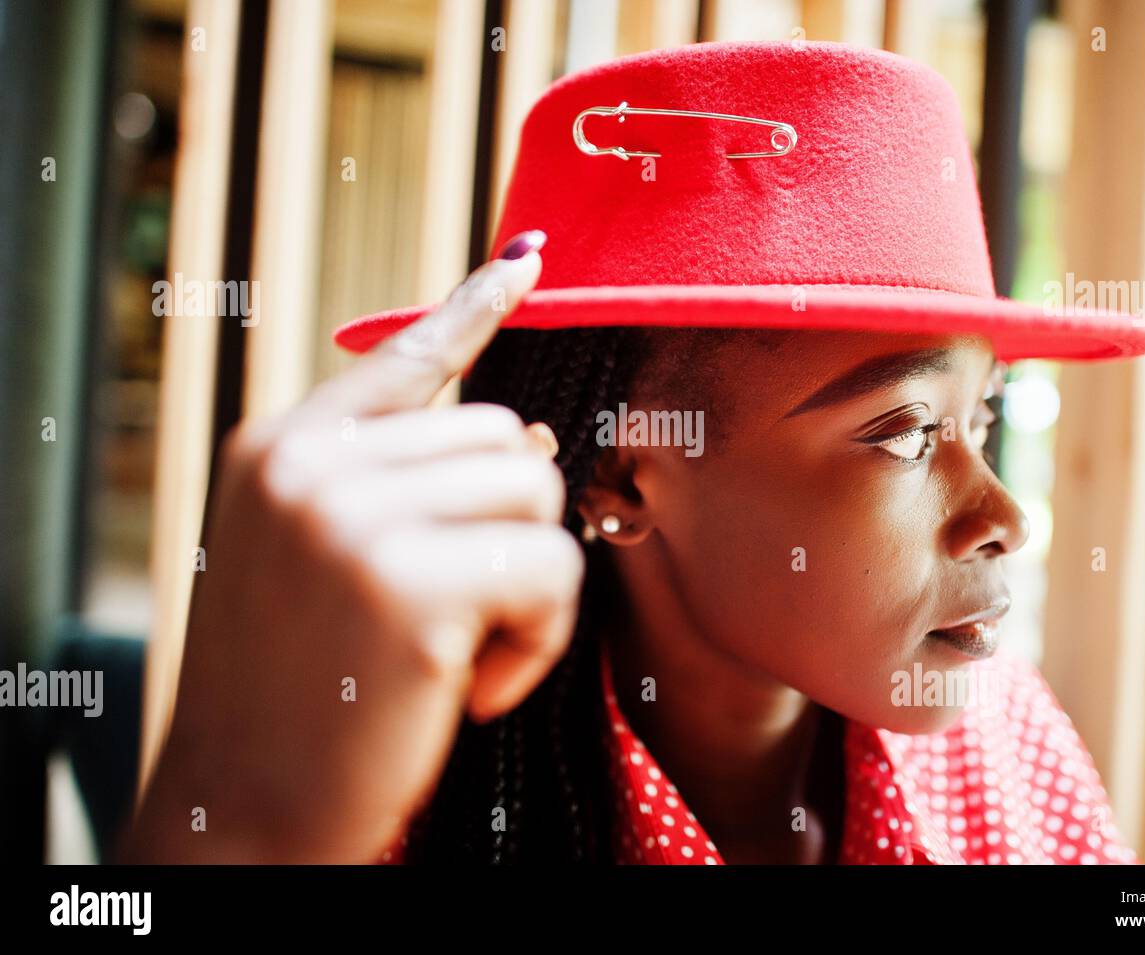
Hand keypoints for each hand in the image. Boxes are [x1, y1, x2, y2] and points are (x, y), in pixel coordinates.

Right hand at [118, 231, 582, 862]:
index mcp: (280, 450)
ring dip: (527, 586)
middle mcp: (308, 465)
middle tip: (454, 614)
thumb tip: (523, 438)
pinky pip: (552, 570)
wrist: (245, 812)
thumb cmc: (302, 694)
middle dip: (507, 531)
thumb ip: (401, 487)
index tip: (526, 260)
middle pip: (500, 439)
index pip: (400, 359)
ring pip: (534, 497)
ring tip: (459, 650)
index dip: (472, 309)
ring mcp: (351, 517)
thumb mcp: (321, 565)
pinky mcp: (408, 581)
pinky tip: (471, 691)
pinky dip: (539, 641)